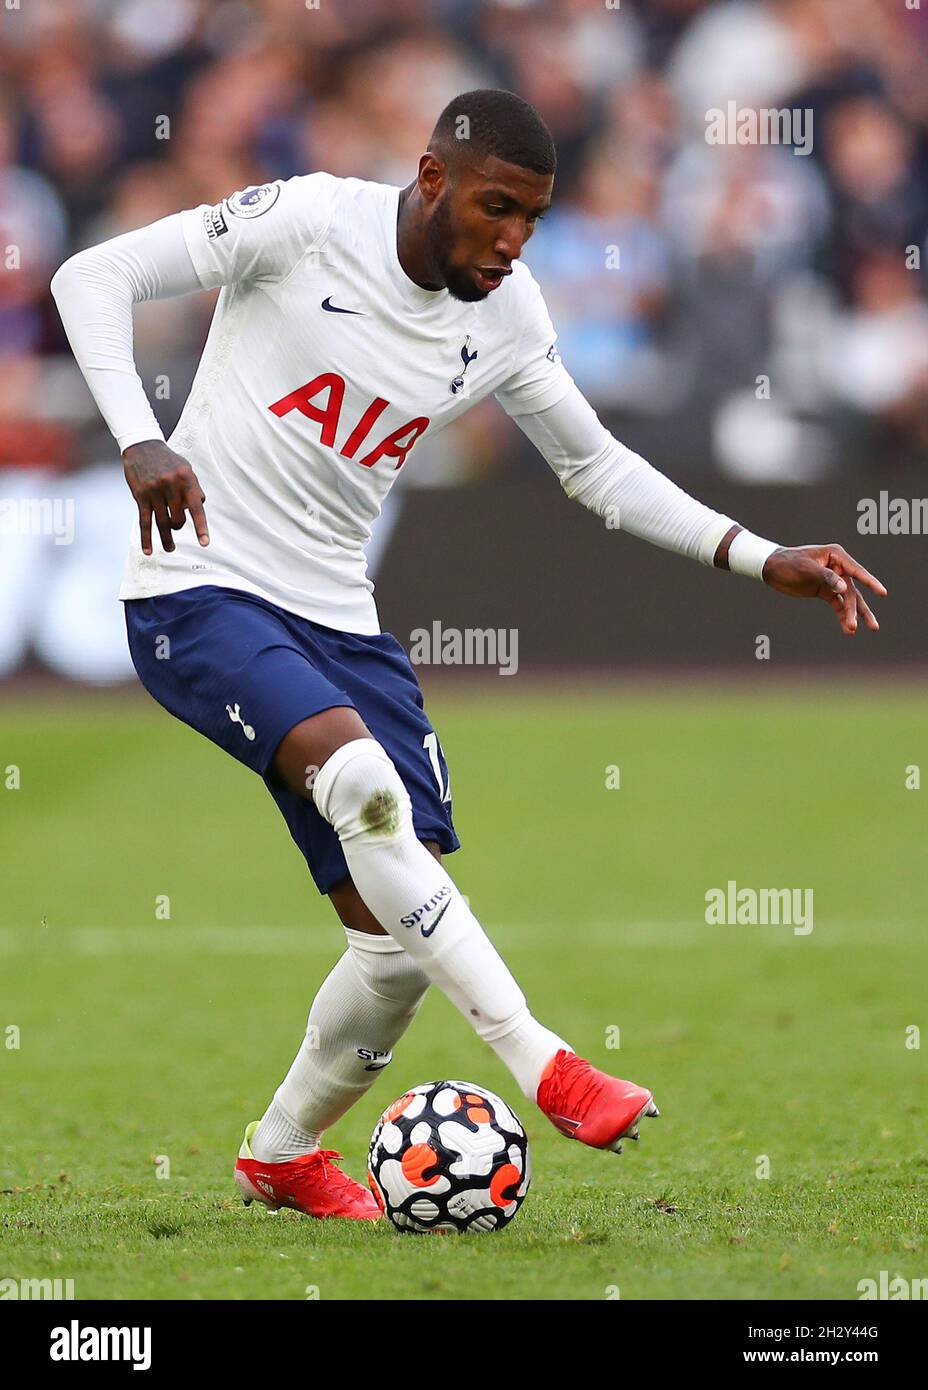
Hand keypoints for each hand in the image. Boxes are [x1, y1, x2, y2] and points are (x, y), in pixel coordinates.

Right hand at [123, 440, 208, 554]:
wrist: (142, 446)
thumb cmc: (168, 461)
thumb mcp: (186, 469)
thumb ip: (194, 489)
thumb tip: (198, 508)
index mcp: (186, 479)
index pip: (196, 508)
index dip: (200, 527)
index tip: (204, 543)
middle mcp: (170, 485)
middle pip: (178, 517)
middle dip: (178, 525)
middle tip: (176, 525)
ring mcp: (154, 491)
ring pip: (162, 522)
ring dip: (167, 538)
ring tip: (170, 549)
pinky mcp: (140, 496)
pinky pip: (144, 521)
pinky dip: (147, 538)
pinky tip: (148, 551)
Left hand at [762, 544, 886, 635]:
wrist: (771, 568)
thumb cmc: (788, 562)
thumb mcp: (807, 569)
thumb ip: (827, 577)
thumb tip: (845, 588)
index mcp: (836, 556)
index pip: (856, 571)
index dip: (870, 582)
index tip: (882, 593)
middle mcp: (838, 568)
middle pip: (852, 591)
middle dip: (858, 609)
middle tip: (870, 626)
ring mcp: (832, 581)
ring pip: (847, 600)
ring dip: (852, 615)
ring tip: (855, 630)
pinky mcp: (825, 591)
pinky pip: (837, 605)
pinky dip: (842, 616)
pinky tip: (848, 629)